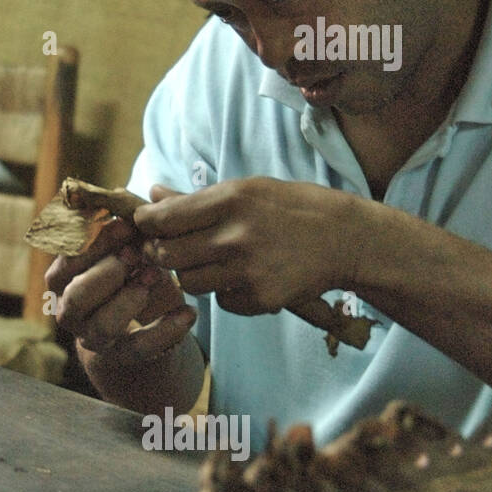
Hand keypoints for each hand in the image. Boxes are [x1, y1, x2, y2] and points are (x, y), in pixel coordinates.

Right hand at [45, 214, 198, 367]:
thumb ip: (132, 224)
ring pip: (102, 326)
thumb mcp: (128, 246)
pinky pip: (140, 350)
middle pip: (76, 296)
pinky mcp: (123, 357)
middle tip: (137, 255)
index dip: (92, 243)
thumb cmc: (130, 272)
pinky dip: (165, 332)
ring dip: (130, 300)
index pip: (65, 261)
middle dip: (106, 273)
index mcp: (63, 278)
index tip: (124, 226)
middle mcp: (70, 310)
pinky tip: (189, 313)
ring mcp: (94, 337)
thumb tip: (143, 192)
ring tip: (156, 278)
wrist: (140, 325)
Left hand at [132, 178, 358, 315]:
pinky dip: (225, 292)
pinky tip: (245, 276)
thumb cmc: (290, 208)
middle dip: (163, 253)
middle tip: (173, 248)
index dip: (146, 224)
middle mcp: (235, 236)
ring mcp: (248, 271)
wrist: (346, 238)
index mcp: (229, 200)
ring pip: (189, 282)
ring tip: (215, 260)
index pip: (163, 219)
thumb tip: (152, 194)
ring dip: (193, 274)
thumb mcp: (246, 190)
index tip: (146, 226)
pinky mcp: (260, 299)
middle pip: (167, 255)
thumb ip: (195, 199)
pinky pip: (220, 301)